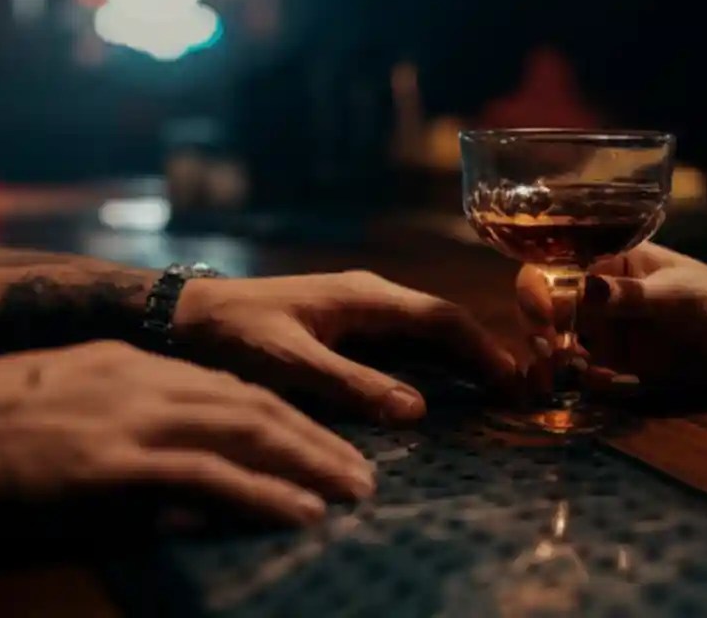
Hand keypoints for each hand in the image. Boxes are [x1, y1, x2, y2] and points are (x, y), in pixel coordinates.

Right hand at [0, 341, 374, 525]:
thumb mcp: (65, 397)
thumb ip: (123, 418)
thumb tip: (172, 466)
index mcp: (132, 365)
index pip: (229, 387)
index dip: (285, 415)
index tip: (323, 440)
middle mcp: (144, 382)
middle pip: (254, 403)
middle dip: (315, 438)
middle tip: (361, 470)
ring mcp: (130, 421)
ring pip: (246, 432)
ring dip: (309, 463)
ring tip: (354, 490)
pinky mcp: (111, 465)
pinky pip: (207, 476)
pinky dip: (262, 493)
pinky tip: (300, 512)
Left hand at [173, 272, 519, 422]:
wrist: (184, 316)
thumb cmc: (233, 334)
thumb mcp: (290, 363)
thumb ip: (351, 384)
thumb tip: (418, 410)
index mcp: (364, 296)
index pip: (442, 318)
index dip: (483, 350)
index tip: (516, 384)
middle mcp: (369, 298)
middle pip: (443, 324)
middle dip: (484, 355)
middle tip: (523, 397)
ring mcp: (358, 312)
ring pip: (426, 334)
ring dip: (461, 362)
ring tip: (496, 398)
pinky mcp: (344, 329)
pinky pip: (402, 346)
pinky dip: (431, 367)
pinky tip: (441, 395)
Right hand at [516, 243, 706, 391]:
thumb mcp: (677, 298)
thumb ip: (627, 298)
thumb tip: (579, 289)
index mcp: (611, 260)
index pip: (557, 264)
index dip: (538, 288)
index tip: (543, 316)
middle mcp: (600, 291)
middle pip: (546, 304)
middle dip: (539, 328)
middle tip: (548, 353)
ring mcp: (607, 327)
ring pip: (560, 339)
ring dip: (554, 358)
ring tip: (564, 375)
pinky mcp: (618, 361)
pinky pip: (585, 370)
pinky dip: (584, 379)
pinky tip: (603, 384)